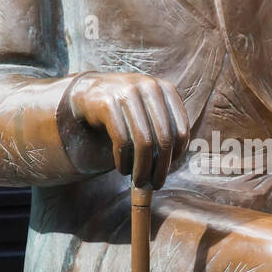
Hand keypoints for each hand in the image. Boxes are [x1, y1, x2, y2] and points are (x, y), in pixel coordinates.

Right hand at [69, 72, 189, 189]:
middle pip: (164, 138)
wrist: (90, 93)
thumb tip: (169, 168)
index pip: (181, 130)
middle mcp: (149, 87)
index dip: (177, 154)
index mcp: (166, 89)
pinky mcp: (107, 103)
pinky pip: (122, 140)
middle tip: (155, 184)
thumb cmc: (126, 109)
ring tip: (139, 181)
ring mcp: (128, 93)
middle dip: (160, 167)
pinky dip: (124, 160)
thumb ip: (163, 131)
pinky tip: (122, 168)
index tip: (168, 168)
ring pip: (144, 141)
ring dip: (142, 168)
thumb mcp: (149, 111)